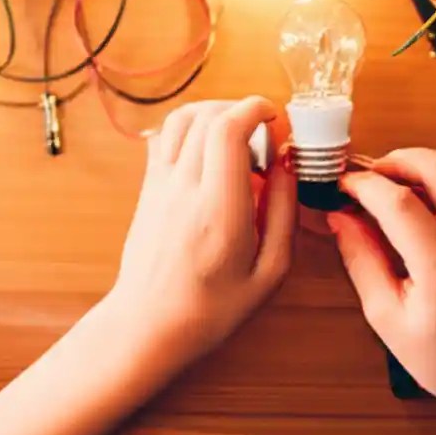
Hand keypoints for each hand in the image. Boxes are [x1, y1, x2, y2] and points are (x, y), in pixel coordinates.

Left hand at [105, 97, 295, 368]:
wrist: (148, 324)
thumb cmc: (212, 308)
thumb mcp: (269, 271)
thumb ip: (283, 212)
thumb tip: (286, 164)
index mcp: (219, 209)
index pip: (228, 129)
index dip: (256, 109)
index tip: (277, 120)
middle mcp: (184, 189)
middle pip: (208, 115)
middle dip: (243, 110)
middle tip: (264, 136)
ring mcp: (160, 185)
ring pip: (182, 118)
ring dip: (215, 112)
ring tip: (239, 135)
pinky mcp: (148, 188)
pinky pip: (164, 136)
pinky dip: (190, 126)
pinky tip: (211, 150)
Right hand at [327, 148, 435, 409]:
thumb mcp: (388, 319)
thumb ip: (361, 260)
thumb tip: (339, 216)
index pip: (398, 202)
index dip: (363, 185)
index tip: (341, 185)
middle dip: (395, 160)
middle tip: (367, 176)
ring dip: (418, 166)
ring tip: (387, 187)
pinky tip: (415, 204)